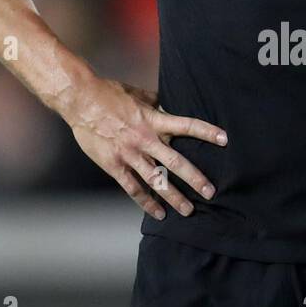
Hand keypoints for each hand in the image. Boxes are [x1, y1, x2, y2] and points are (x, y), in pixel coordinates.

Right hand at [67, 77, 226, 219]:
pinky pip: (133, 188)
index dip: (206, 132)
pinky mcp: (114, 165)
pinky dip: (146, 201)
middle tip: (210, 192)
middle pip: (175, 162)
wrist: (81, 100)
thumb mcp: (138, 94)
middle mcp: (145, 139)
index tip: (224, 140)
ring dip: (174, 197)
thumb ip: (155, 102)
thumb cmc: (109, 93)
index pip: (186, 125)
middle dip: (195, 178)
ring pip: (156, 180)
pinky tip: (157, 213)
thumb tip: (168, 103)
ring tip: (188, 210)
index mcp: (153, 120)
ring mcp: (130, 154)